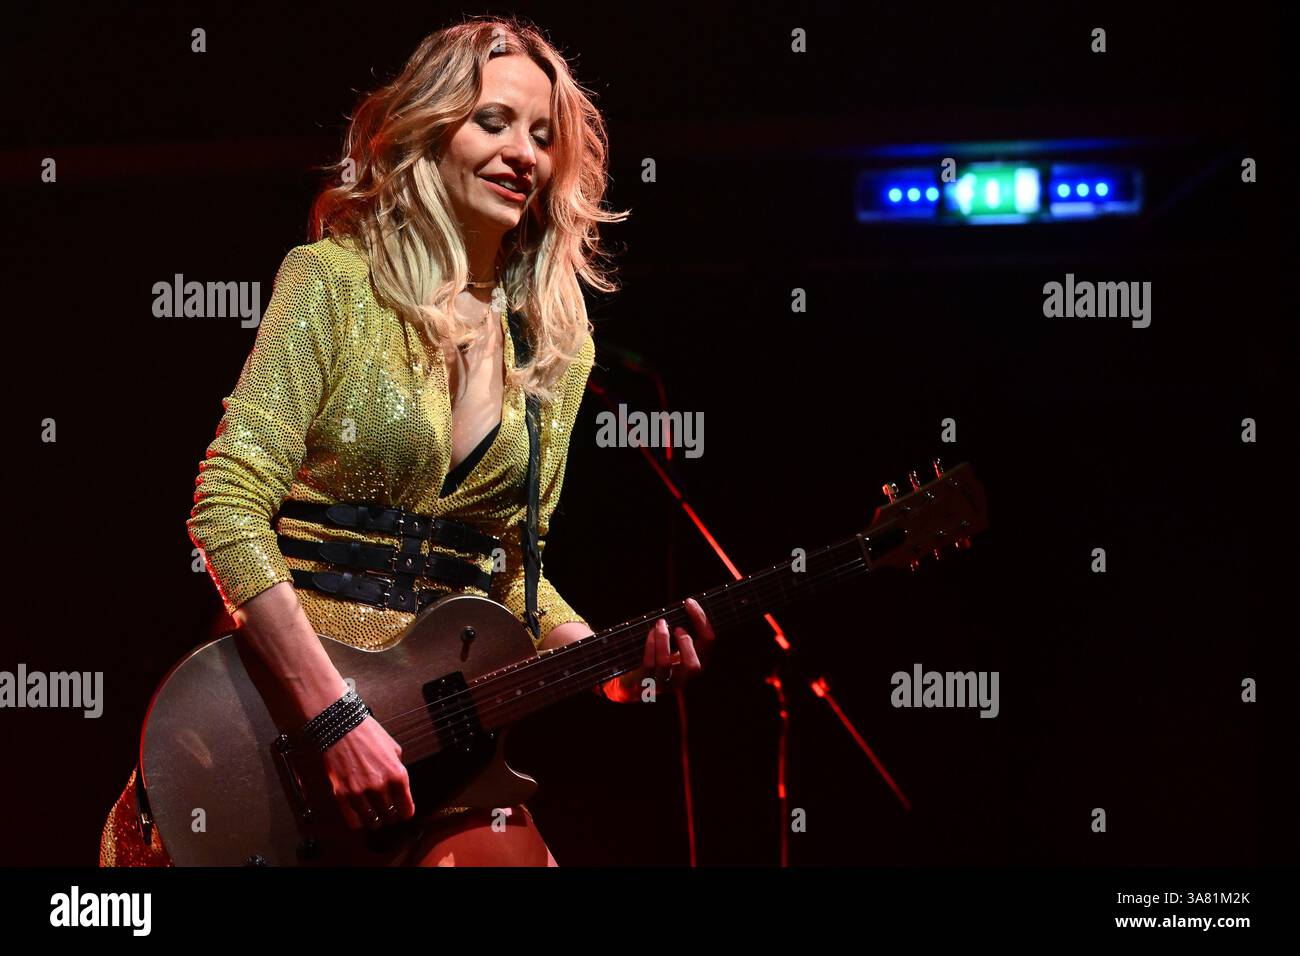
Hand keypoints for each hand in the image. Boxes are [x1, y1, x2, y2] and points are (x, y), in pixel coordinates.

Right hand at [319, 715, 415, 829]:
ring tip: (374, 814)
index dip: (405, 812)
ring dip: (375, 820)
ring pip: (372, 822)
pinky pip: (353, 820)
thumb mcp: (394, 749)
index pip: (407, 810)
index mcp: (397, 775)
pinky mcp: (342, 795)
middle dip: (391, 816)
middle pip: (390, 817)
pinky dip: (358, 821)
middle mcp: (380, 786)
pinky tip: (360, 814)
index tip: (403, 811)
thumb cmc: (368, 735)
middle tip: (388, 811)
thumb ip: (398, 771)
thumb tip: (400, 788)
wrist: (342, 727)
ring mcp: (360, 792)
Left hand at [605, 597, 714, 701]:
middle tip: (677, 627)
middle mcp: (684, 677)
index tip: (689, 602)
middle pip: (693, 666)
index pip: (708, 642)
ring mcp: (665, 683)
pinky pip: (649, 663)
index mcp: (698, 662)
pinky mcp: (647, 682)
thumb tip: (685, 605)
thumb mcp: (678, 646)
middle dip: (685, 643)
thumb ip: (683, 632)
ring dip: (662, 639)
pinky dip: (650, 645)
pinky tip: (650, 633)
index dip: (701, 619)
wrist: (638, 682)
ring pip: (665, 663)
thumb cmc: (661, 657)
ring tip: (660, 624)